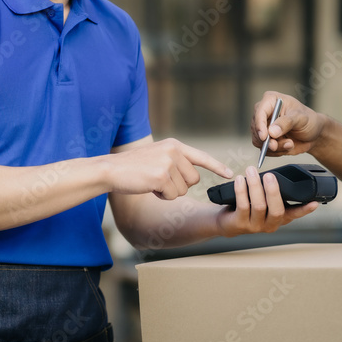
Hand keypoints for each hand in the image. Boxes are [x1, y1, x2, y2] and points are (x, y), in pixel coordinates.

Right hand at [106, 138, 232, 200]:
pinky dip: (161, 196)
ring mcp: (168, 163)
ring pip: (183, 189)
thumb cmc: (133, 167)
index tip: (230, 174)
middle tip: (159, 180)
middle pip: (193, 179)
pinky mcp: (161, 176)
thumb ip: (175, 161)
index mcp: (174, 145)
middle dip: (179, 185)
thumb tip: (193, 176)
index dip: (217, 167)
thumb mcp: (157, 156)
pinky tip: (148, 186)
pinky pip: (171, 195)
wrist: (111, 169)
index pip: (201, 156)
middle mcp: (174, 151)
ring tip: (151, 181)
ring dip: (169, 192)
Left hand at [216, 165, 317, 236]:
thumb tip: (274, 175)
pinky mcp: (240, 224)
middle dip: (273, 190)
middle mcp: (270, 224)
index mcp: (279, 218)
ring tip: (251, 170)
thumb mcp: (263, 201)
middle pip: (277, 209)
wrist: (227, 221)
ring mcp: (255, 226)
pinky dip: (242, 190)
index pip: (295, 214)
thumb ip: (271, 193)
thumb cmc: (247, 207)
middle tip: (269, 174)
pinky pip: (243, 205)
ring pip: (259, 205)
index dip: (305, 210)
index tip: (314, 202)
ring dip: (255, 185)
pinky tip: (240, 179)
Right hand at [250, 92, 325, 158]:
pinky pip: (264, 149)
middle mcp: (264, 113)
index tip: (265, 137)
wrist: (313, 134)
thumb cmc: (308, 120)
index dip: (259, 125)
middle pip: (256, 128)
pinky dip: (276, 152)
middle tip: (278, 145)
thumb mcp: (301, 118)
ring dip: (275, 147)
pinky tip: (287, 146)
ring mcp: (263, 127)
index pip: (259, 111)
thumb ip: (287, 123)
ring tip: (290, 144)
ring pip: (259, 141)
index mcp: (271, 100)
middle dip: (268, 140)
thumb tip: (272, 132)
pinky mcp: (265, 139)